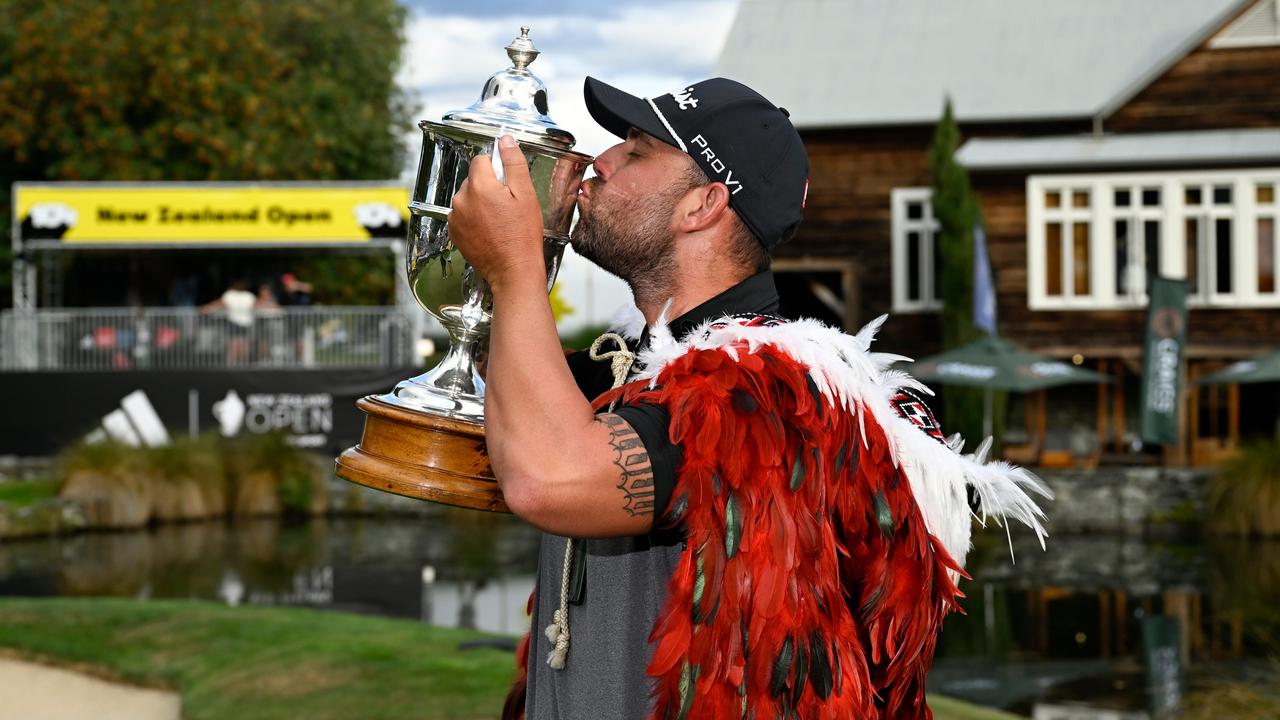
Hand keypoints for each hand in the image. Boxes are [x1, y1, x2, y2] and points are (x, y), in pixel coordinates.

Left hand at [448, 135, 545, 291]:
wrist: (513, 270)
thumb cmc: (522, 236)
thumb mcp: (525, 194)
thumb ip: (513, 163)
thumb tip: (505, 141)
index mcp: (479, 186)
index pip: (481, 160)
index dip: (496, 169)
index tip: (507, 185)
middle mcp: (461, 200)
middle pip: (474, 179)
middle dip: (488, 187)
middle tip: (507, 207)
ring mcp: (455, 217)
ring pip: (468, 198)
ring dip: (480, 204)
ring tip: (499, 221)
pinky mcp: (453, 232)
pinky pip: (463, 215)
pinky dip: (474, 219)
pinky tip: (489, 230)